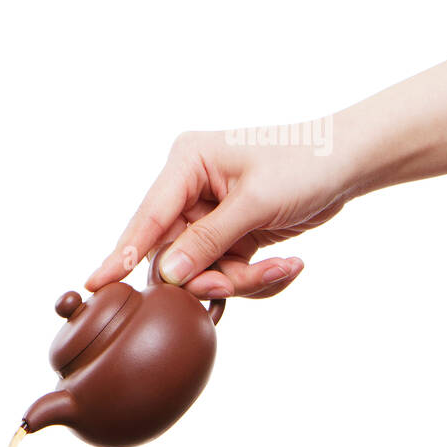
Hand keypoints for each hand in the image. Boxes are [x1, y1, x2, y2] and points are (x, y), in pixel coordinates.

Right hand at [85, 129, 352, 298]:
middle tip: (234, 286)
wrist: (351, 161)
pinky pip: (223, 271)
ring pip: (199, 270)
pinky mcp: (228, 234)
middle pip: (173, 253)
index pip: (147, 218)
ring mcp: (207, 214)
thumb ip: (207, 241)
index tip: (95, 283)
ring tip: (282, 269)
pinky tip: (285, 266)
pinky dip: (252, 279)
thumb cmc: (306, 165)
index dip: (122, 254)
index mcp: (186, 163)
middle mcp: (188, 188)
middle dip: (207, 276)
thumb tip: (167, 275)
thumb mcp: (255, 203)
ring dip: (238, 281)